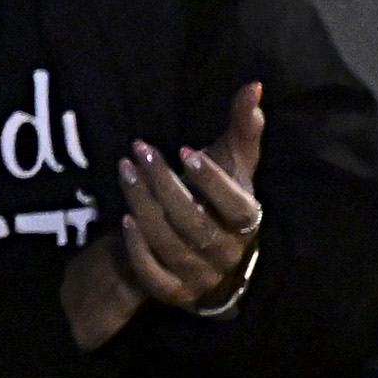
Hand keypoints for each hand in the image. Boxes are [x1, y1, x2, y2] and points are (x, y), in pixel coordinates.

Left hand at [120, 82, 264, 308]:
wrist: (201, 255)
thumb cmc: (218, 199)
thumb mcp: (232, 165)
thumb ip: (243, 129)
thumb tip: (254, 86)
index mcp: (246, 222)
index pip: (237, 207)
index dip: (212, 181)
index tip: (184, 150)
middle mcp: (227, 253)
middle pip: (194, 221)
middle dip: (164, 184)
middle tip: (140, 150)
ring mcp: (200, 275)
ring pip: (170, 242)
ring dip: (143, 204)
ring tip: (125, 170)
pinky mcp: (172, 291)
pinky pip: (153, 274)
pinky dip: (138, 247)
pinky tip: (124, 217)